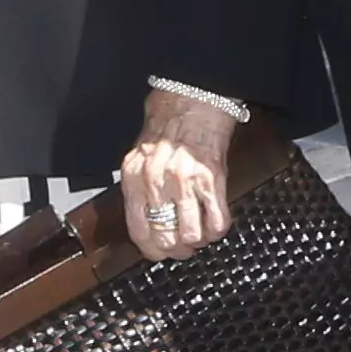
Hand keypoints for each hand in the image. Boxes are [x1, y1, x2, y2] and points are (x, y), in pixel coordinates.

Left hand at [119, 86, 241, 262]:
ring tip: (199, 236)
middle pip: (165, 238)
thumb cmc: (167, 125)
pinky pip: (216, 221)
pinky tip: (214, 225)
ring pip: (191, 236)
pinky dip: (217, 230)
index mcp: (134, 177)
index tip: (159, 253)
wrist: (192, 98)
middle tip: (182, 247)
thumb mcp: (140, 157)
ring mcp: (184, 181)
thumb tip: (148, 224)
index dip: (151, 250)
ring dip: (196, 242)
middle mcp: (156, 181)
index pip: (139, 230)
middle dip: (176, 250)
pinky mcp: (212, 179)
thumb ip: (140, 189)